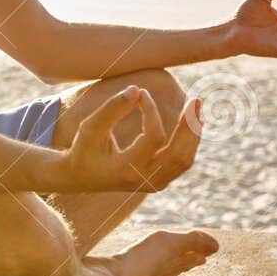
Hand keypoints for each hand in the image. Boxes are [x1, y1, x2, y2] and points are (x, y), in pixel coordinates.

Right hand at [61, 86, 203, 192]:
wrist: (80, 178)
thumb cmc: (84, 149)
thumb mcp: (91, 127)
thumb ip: (112, 108)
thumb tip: (137, 89)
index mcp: (125, 169)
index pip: (153, 137)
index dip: (152, 111)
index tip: (142, 93)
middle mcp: (143, 181)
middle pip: (178, 155)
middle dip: (189, 126)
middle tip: (196, 100)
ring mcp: (153, 185)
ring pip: (184, 160)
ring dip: (193, 135)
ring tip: (196, 110)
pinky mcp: (158, 182)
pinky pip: (180, 163)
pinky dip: (188, 143)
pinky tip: (191, 124)